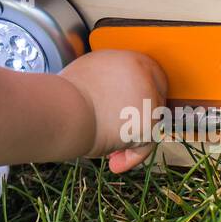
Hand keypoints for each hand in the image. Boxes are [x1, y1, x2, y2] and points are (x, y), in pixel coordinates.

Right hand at [60, 49, 168, 172]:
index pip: (152, 76)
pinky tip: (115, 161)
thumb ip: (112, 77)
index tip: (132, 108)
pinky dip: (131, 156)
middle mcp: (145, 76)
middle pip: (156, 100)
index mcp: (131, 60)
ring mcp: (150, 100)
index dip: (142, 95)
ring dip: (132, 139)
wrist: (63, 111)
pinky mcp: (149, 123)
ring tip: (108, 149)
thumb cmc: (67, 95)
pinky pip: (145, 144)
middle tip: (123, 131)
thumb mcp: (92, 71)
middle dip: (141, 119)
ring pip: (151, 125)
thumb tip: (115, 90)